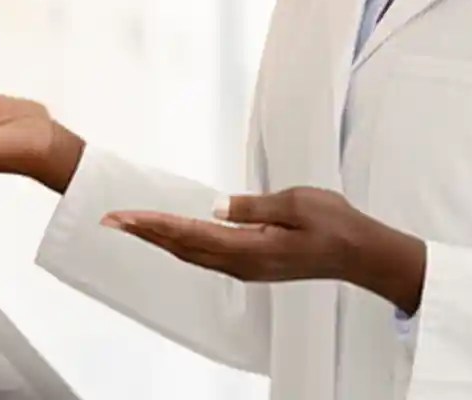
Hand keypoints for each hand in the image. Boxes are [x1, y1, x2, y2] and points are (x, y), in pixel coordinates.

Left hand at [103, 187, 426, 314]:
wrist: (361, 254)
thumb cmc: (334, 224)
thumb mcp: (294, 203)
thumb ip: (253, 207)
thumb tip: (216, 206)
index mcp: (248, 249)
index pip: (188, 233)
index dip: (152, 224)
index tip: (123, 217)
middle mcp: (241, 263)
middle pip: (181, 247)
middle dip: (144, 232)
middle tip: (110, 219)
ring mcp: (246, 267)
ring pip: (191, 254)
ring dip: (159, 239)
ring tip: (132, 226)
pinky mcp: (253, 265)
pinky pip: (206, 255)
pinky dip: (181, 244)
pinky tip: (172, 236)